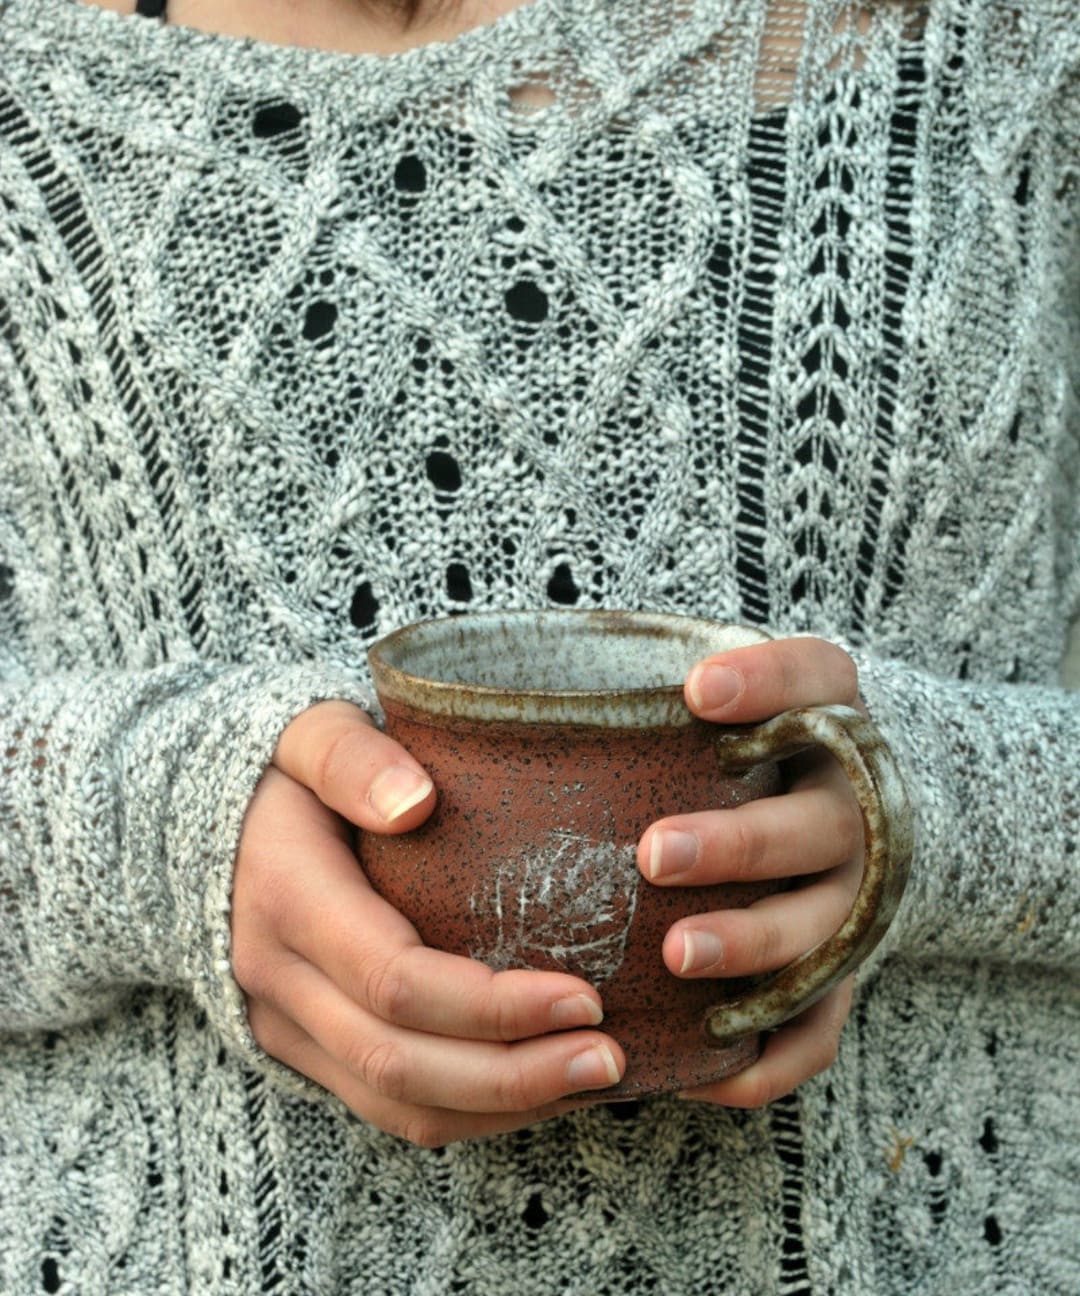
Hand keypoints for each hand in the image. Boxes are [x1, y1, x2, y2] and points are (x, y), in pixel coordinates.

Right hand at [231, 700, 624, 1146]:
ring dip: (502, 1107)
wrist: (206, 828)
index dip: (492, 1005)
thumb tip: (415, 804)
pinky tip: (541, 1087)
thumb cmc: (285, 773)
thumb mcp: (311, 733)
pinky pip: (388, 1107)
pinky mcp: (308, 1048)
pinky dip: (470, 1113)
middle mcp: (280, 979)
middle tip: (609, 1055)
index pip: (395, 981)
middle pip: (400, 1063)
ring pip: (395, 1105)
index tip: (585, 995)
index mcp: (288, 899)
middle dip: (514, 1074)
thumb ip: (351, 758)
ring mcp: (288, 1025)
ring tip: (595, 1079)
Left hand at [638, 636, 862, 1106]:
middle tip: (654, 854)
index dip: (770, 683)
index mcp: (823, 718)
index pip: (816, 679)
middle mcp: (851, 806)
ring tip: (676, 953)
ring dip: (755, 941)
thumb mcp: (686, 708)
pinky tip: (702, 1063)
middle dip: (743, 842)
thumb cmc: (705, 756)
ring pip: (826, 929)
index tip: (695, 693)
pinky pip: (821, 1029)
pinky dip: (770, 1052)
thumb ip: (602, 705)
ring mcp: (852, 896)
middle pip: (822, 823)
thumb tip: (428, 786)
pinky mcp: (837, 976)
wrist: (810, 812)